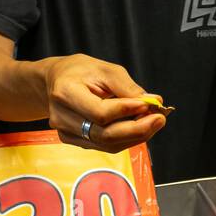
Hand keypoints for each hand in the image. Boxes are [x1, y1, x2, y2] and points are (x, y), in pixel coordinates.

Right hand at [45, 54, 165, 152]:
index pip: (100, 113)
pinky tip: (139, 128)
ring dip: (135, 136)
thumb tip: (152, 102)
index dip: (127, 111)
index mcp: (65, 93)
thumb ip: (128, 87)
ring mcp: (66, 133)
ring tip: (153, 122)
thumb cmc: (80, 72)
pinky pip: (105, 146)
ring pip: (107, 144)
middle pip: (105, 134)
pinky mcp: (74, 141)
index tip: (149, 105)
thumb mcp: (105, 69)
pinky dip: (126, 139)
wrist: (57, 81)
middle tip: (159, 119)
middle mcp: (62, 117)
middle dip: (137, 129)